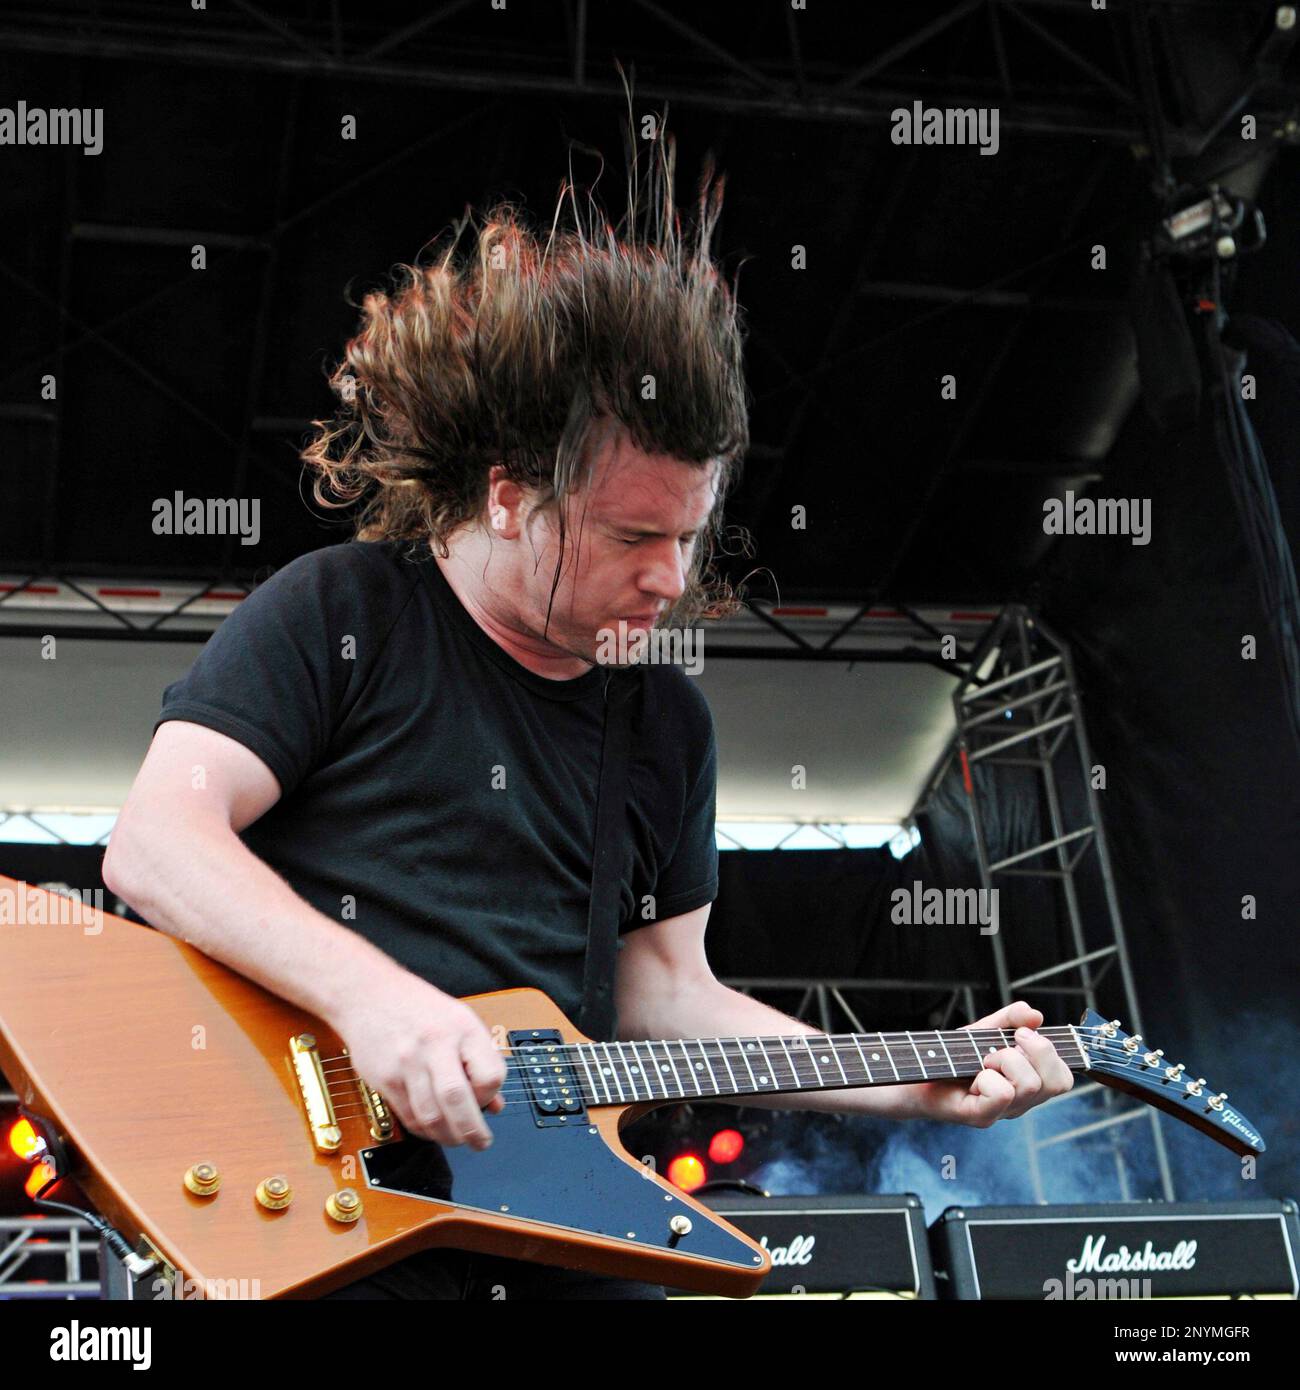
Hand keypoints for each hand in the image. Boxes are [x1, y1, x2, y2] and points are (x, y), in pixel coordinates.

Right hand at [330, 969, 506, 1148]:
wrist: (368, 994)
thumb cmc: (418, 1007)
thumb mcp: (460, 1021)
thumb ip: (480, 1061)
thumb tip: (495, 1104)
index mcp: (461, 1028)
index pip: (490, 1075)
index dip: (491, 1096)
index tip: (489, 1101)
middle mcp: (434, 1045)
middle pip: (457, 1100)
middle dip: (472, 1131)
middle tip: (480, 1142)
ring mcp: (407, 1063)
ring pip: (431, 1116)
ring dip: (447, 1136)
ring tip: (455, 1138)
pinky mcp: (385, 1079)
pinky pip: (408, 1117)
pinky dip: (424, 1130)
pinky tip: (432, 1128)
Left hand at [909, 1001, 1073, 1127]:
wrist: (915, 1069)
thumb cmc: (952, 1053)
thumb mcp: (985, 1029)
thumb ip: (1011, 1018)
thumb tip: (1035, 1015)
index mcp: (1027, 1084)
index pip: (1065, 1078)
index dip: (1051, 1052)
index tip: (1021, 1035)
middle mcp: (1020, 1103)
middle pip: (1058, 1082)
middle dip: (1036, 1051)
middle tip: (1004, 1045)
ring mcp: (1002, 1113)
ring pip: (1030, 1085)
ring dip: (1005, 1060)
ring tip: (982, 1060)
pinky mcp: (980, 1117)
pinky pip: (1001, 1094)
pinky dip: (987, 1077)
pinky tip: (972, 1076)